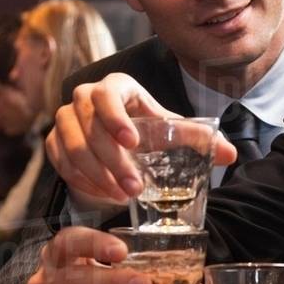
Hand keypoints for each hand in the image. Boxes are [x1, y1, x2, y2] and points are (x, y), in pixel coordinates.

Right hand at [45, 73, 236, 209]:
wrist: (117, 141)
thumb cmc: (145, 131)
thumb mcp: (169, 132)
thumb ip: (197, 138)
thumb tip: (230, 154)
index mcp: (114, 87)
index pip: (106, 95)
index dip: (115, 117)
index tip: (132, 143)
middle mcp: (83, 98)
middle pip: (89, 127)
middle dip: (112, 160)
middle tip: (134, 187)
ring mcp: (64, 119)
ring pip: (72, 146)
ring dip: (97, 174)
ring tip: (122, 196)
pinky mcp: (54, 142)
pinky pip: (61, 162)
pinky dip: (82, 180)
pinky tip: (104, 194)